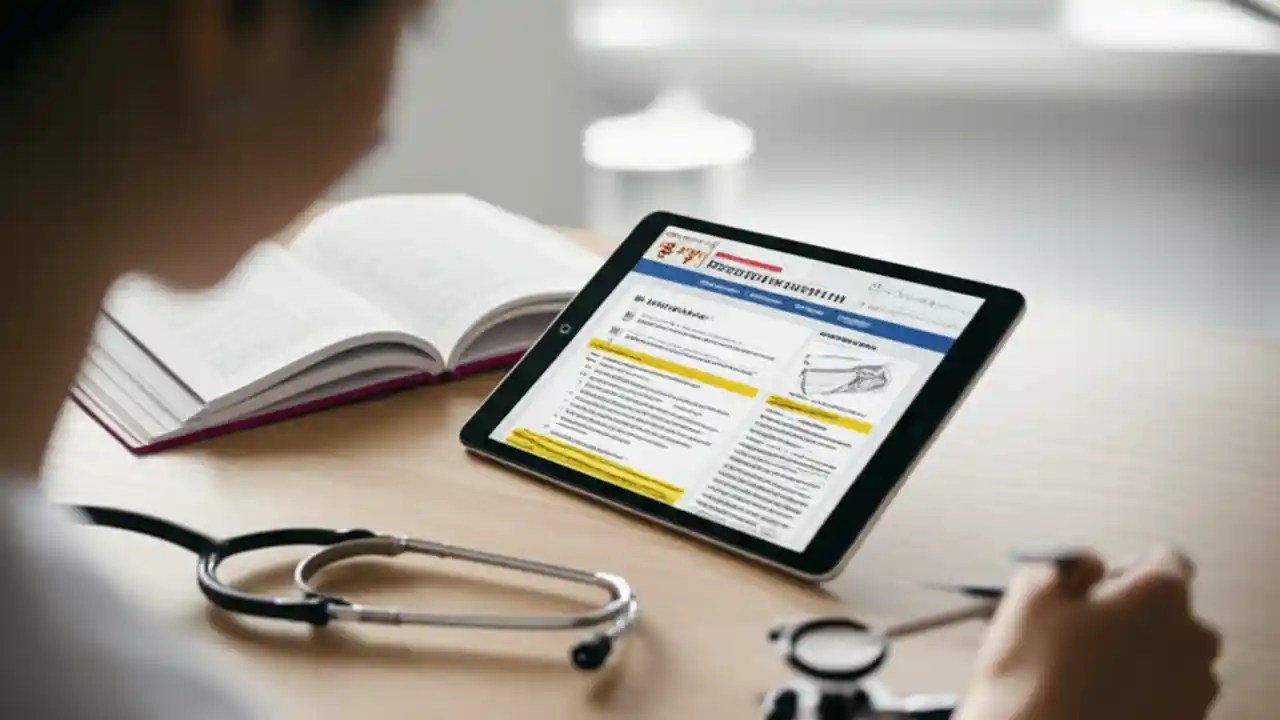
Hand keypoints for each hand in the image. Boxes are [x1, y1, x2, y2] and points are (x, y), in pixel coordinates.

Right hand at [955, 547, 1220, 719]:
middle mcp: (1194, 638)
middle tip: (1082, 633)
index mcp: (1162, 594)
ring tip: (1083, 674)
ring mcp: (1196, 690)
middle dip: (1131, 615)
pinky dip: (1137, 693)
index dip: (1125, 569)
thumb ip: (1068, 565)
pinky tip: (1095, 701)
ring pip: (1167, 655)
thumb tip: (1087, 566)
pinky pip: (1165, 695)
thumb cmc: (1035, 674)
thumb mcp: (1033, 594)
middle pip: (1168, 611)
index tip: (1093, 590)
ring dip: (1134, 656)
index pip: (1165, 559)